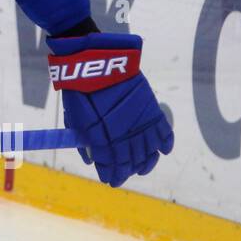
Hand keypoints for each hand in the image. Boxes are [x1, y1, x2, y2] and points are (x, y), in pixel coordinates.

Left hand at [48, 32, 173, 187]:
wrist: (95, 61)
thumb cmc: (80, 89)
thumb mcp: (75, 117)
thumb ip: (84, 139)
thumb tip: (89, 159)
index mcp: (105, 138)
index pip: (112, 164)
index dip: (112, 174)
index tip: (110, 180)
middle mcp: (126, 134)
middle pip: (131, 160)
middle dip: (126, 171)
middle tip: (122, 176)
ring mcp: (141, 122)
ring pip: (149, 151)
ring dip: (146, 163)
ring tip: (142, 168)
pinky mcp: (151, 109)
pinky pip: (164, 131)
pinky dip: (165, 143)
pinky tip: (162, 151)